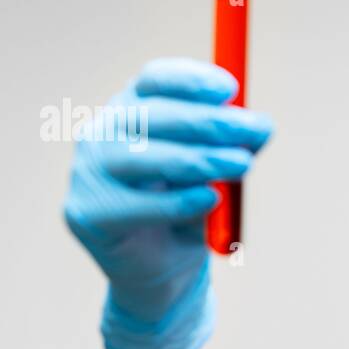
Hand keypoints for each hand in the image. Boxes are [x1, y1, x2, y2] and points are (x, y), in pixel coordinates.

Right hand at [63, 57, 273, 348]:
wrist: (162, 269)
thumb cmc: (190, 207)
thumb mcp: (216, 170)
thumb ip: (232, 145)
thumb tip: (260, 126)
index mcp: (131, 110)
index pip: (154, 80)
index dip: (191, 80)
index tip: (231, 89)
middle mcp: (102, 133)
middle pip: (154, 115)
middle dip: (212, 121)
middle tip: (256, 128)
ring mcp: (88, 172)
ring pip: (147, 157)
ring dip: (202, 159)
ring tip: (243, 165)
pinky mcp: (87, 214)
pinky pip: (139, 205)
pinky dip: (180, 202)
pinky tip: (209, 200)